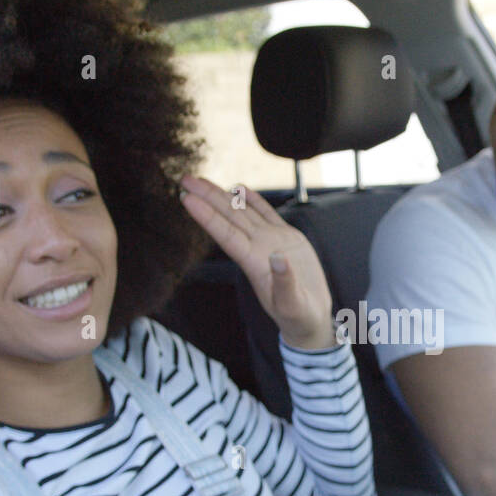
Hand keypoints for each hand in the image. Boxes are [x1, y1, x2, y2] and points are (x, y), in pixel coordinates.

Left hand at [179, 176, 334, 348]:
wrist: (310, 317)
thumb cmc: (298, 316)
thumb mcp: (292, 305)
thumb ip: (284, 283)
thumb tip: (278, 258)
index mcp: (254, 264)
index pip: (226, 235)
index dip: (207, 216)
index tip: (187, 199)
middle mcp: (257, 249)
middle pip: (228, 217)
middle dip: (207, 197)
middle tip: (185, 178)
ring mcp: (271, 241)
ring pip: (243, 212)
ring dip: (223, 195)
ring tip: (202, 179)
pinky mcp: (286, 238)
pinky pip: (266, 214)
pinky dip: (253, 200)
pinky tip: (240, 188)